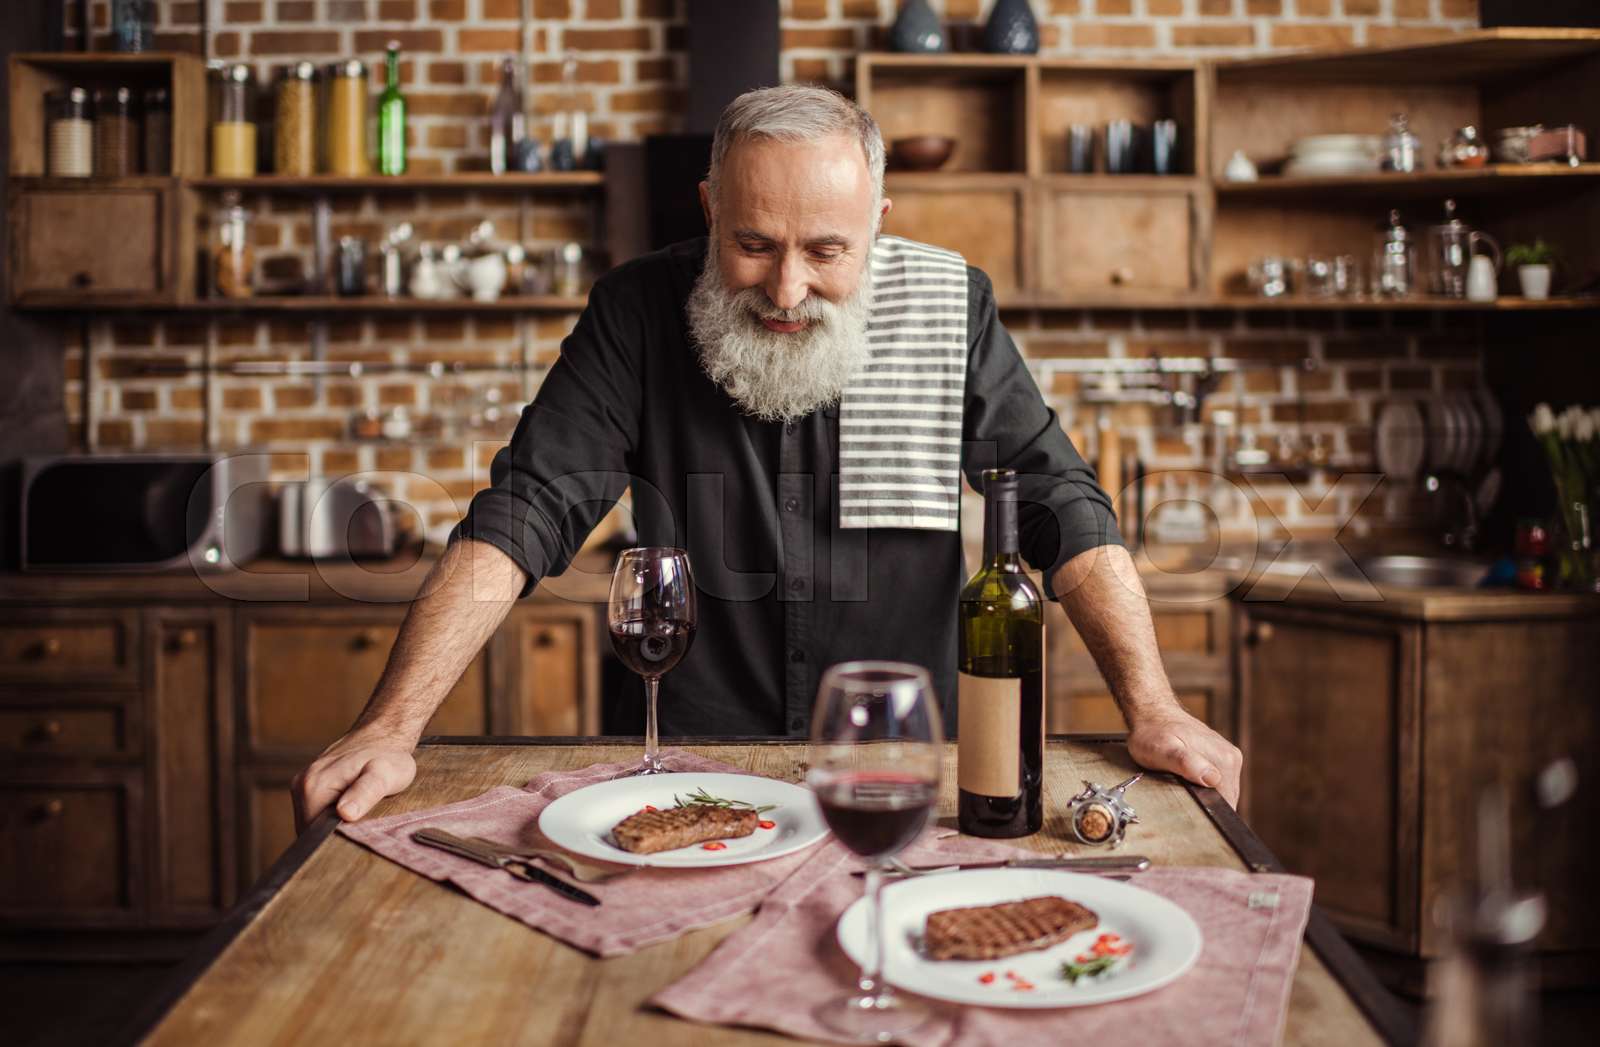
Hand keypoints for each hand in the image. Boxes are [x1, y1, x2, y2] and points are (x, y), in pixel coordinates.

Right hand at [291, 728, 416, 831]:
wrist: (382, 735)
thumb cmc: (387, 755)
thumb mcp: (385, 775)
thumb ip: (365, 793)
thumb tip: (345, 813)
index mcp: (314, 787)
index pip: (313, 835)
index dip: (335, 840)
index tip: (357, 835)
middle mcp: (301, 785)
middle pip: (310, 831)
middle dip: (334, 834)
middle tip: (362, 822)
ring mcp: (302, 785)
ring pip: (312, 823)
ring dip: (332, 825)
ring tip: (358, 812)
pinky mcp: (308, 786)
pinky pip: (314, 812)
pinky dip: (330, 816)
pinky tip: (350, 806)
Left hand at [1126, 707, 1242, 807]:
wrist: (1152, 713)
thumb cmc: (1153, 732)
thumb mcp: (1162, 750)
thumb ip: (1186, 763)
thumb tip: (1211, 778)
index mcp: (1224, 759)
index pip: (1226, 803)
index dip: (1207, 812)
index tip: (1188, 809)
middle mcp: (1231, 758)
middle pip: (1225, 799)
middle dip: (1205, 804)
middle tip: (1180, 794)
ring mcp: (1227, 757)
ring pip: (1222, 792)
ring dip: (1205, 796)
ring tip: (1182, 786)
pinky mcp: (1220, 757)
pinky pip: (1218, 783)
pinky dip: (1204, 787)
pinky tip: (1188, 780)